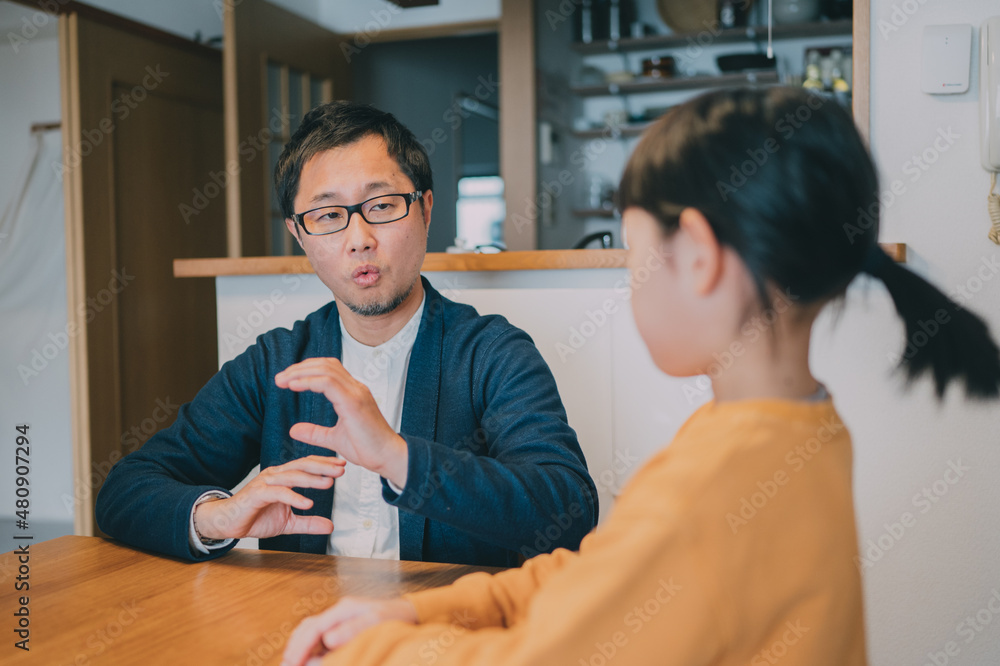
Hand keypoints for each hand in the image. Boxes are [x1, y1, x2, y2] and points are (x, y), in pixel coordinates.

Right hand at [193, 455, 344, 539]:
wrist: (228, 524)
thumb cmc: (255, 518)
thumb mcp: (288, 523)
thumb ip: (308, 523)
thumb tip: (330, 526)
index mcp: (283, 477)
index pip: (307, 465)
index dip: (324, 464)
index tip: (342, 466)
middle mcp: (275, 475)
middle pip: (302, 465)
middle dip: (323, 466)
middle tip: (341, 468)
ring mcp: (265, 483)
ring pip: (292, 476)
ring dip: (311, 479)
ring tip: (329, 483)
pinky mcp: (257, 494)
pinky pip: (278, 493)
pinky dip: (294, 497)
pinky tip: (307, 503)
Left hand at [275, 358, 409, 487]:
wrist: (387, 457)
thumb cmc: (368, 448)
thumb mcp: (335, 439)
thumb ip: (315, 433)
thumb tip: (294, 429)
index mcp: (353, 393)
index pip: (329, 370)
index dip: (306, 370)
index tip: (286, 380)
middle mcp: (356, 388)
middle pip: (325, 365)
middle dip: (299, 368)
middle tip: (279, 378)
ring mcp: (356, 393)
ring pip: (325, 370)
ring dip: (300, 372)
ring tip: (282, 381)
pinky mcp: (354, 402)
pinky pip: (328, 383)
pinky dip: (309, 381)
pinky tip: (294, 386)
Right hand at [281, 597, 417, 665]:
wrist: (406, 612)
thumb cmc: (393, 617)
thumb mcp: (375, 622)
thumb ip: (352, 630)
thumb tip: (328, 639)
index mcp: (344, 609)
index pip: (314, 628)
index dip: (302, 647)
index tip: (293, 664)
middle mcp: (338, 611)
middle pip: (307, 627)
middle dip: (295, 647)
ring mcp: (339, 616)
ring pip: (309, 628)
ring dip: (298, 645)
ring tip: (290, 661)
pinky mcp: (341, 623)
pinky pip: (317, 632)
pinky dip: (307, 643)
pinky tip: (305, 655)